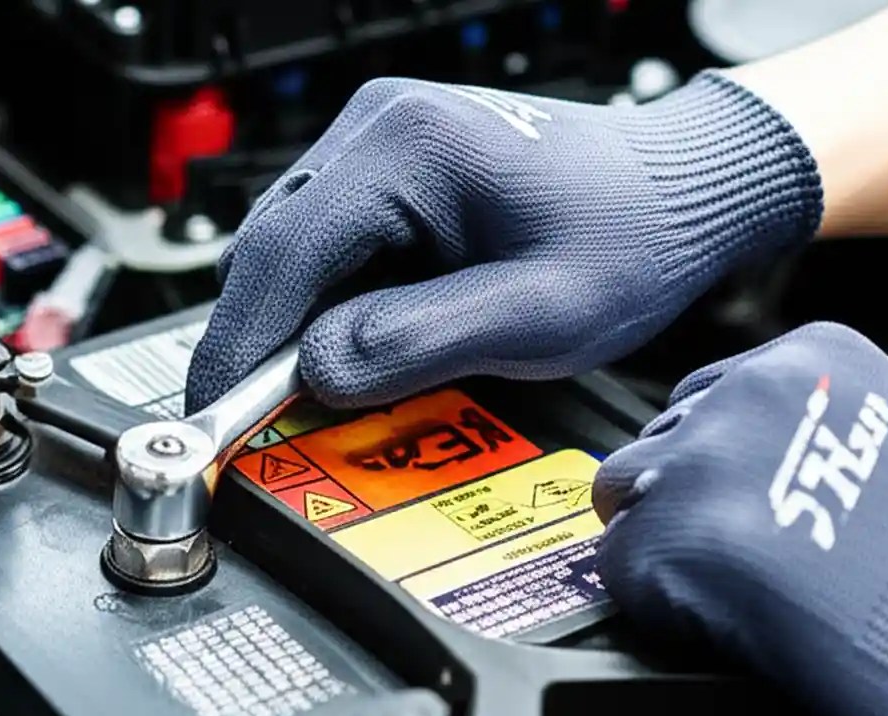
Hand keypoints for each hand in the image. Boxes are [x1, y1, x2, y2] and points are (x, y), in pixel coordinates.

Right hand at [185, 72, 822, 412]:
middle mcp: (376, 125)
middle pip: (272, 244)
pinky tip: (355, 339)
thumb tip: (315, 371)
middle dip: (259, 336)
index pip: (284, 252)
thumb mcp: (536, 313)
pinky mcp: (387, 164)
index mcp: (407, 145)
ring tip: (314, 386)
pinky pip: (327, 238)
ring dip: (291, 318)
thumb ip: (419, 342)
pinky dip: (325, 297)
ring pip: (291, 243)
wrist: (672, 191)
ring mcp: (377, 139)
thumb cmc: (625, 238)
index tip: (215, 413)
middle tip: (254, 417)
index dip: (240, 342)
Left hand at [593, 322, 887, 715]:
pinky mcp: (662, 536)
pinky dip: (656, 596)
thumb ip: (815, 414)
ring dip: (662, 536)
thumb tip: (756, 436)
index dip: (717, 456)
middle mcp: (741, 392)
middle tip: (741, 544)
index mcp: (806, 355)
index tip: (742, 494)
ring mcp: (695, 460)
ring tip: (732, 580)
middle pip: (661, 437)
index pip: (707, 393)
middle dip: (685, 491)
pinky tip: (721, 612)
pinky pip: (621, 565)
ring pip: (625, 491)